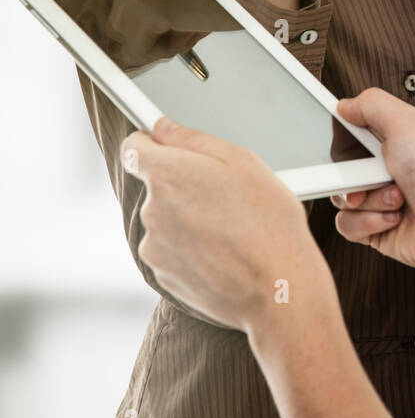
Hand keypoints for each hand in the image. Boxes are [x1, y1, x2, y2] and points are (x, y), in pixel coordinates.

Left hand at [124, 117, 333, 332]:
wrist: (278, 289)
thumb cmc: (268, 223)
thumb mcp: (243, 161)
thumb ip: (193, 139)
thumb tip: (162, 129)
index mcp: (167, 175)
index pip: (133, 148)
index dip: (151, 144)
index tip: (167, 147)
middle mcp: (152, 211)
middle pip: (157, 187)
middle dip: (184, 186)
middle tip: (226, 196)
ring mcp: (155, 248)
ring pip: (167, 221)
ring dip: (189, 221)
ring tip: (232, 231)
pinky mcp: (164, 277)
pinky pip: (173, 252)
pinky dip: (192, 250)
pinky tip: (225, 254)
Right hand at [331, 89, 414, 283]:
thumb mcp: (406, 123)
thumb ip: (371, 104)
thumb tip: (344, 105)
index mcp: (394, 137)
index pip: (353, 128)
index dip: (344, 133)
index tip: (342, 137)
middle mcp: (386, 166)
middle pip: (340, 164)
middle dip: (353, 172)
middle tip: (375, 173)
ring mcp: (380, 198)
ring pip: (341, 196)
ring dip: (367, 199)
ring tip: (396, 197)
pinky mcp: (375, 227)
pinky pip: (347, 224)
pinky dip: (368, 222)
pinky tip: (393, 217)